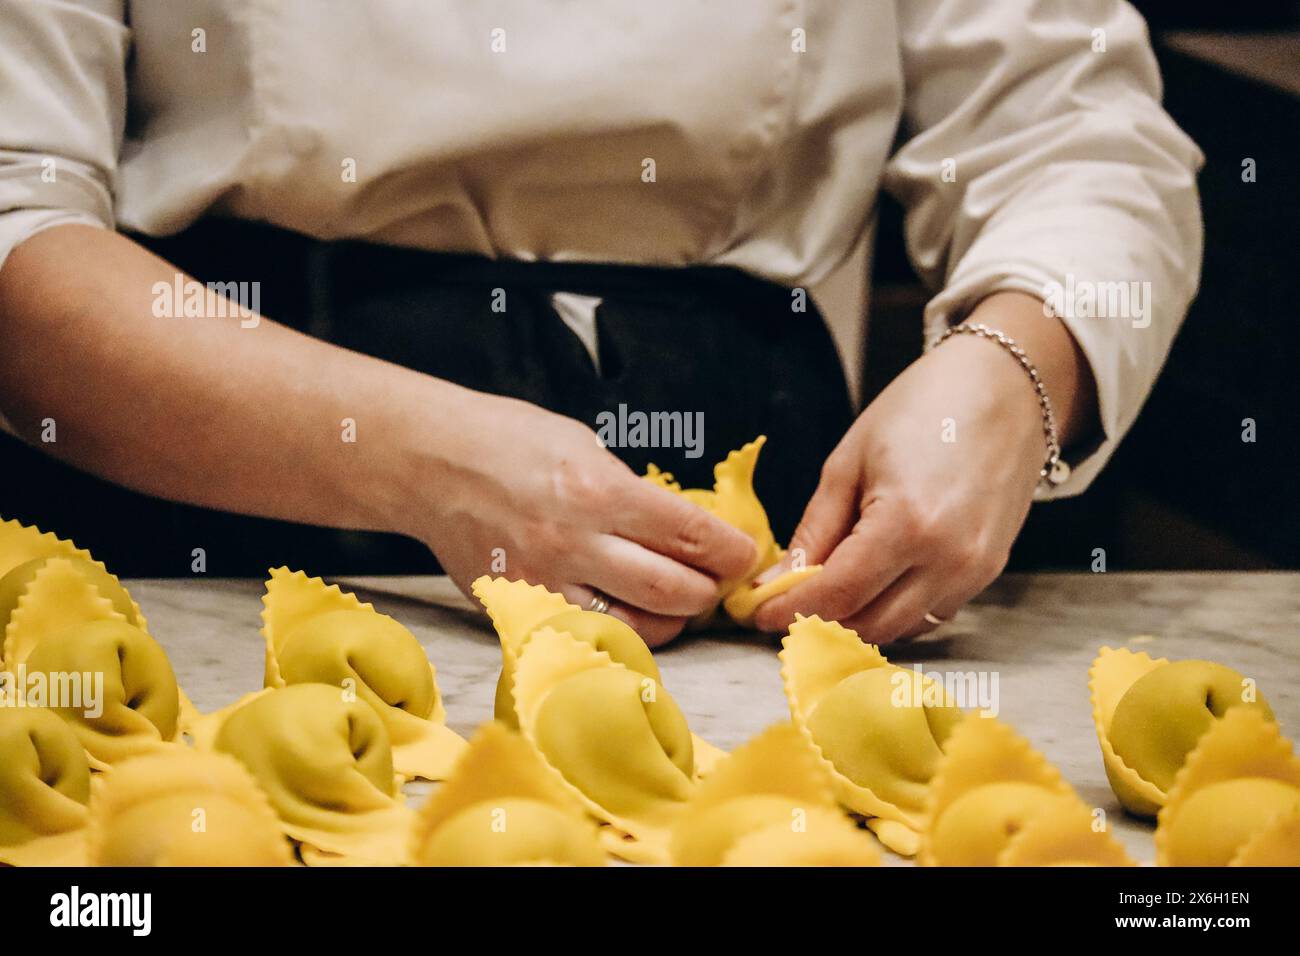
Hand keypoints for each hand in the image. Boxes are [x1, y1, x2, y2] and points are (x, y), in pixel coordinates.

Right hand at [414, 391, 756, 645]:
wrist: (429, 464)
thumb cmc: (508, 442)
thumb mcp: (582, 444)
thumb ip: (630, 491)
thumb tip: (680, 530)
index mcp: (597, 491)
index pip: (691, 535)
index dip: (731, 552)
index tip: (743, 556)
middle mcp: (573, 543)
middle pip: (673, 591)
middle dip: (707, 591)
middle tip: (713, 581)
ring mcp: (544, 583)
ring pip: (636, 628)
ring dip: (670, 621)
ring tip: (674, 602)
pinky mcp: (519, 608)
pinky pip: (588, 636)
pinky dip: (620, 632)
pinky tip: (627, 614)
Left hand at [755, 294, 1094, 642]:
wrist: (1008, 387)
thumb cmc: (923, 408)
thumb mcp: (849, 462)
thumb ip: (814, 531)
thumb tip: (776, 582)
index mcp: (907, 524)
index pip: (837, 596)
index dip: (790, 611)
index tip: (758, 614)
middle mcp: (948, 559)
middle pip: (868, 625)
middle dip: (818, 624)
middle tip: (783, 606)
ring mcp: (975, 571)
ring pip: (900, 629)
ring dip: (856, 622)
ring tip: (823, 593)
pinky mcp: (989, 572)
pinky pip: (930, 613)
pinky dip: (893, 610)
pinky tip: (870, 584)